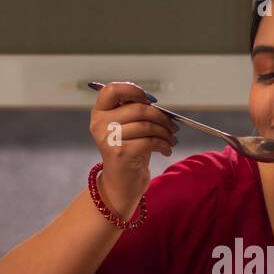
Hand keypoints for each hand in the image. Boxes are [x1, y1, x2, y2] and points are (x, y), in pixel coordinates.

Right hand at [88, 81, 178, 216]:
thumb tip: (155, 102)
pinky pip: (150, 141)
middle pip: (138, 108)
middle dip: (161, 116)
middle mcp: (100, 124)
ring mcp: (108, 139)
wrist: (121, 183)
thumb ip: (135, 111)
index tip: (150, 100)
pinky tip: (167, 149)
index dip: (133, 90)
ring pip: (146, 125)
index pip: (112, 90)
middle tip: (172, 126)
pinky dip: (164, 144)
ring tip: (172, 139)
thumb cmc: (128, 152)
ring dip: (165, 132)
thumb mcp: (128, 128)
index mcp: (100, 113)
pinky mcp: (121, 153)